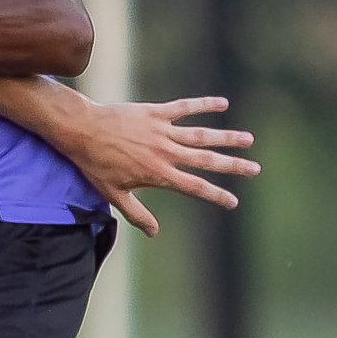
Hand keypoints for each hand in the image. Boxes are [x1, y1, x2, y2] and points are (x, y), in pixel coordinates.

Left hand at [60, 95, 258, 237]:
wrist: (82, 131)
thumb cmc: (95, 165)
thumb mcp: (114, 195)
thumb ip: (137, 214)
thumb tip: (154, 233)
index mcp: (158, 175)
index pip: (195, 188)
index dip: (216, 195)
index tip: (233, 202)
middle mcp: (165, 153)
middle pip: (206, 161)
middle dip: (233, 166)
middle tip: (255, 170)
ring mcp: (162, 131)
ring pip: (201, 135)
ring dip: (226, 137)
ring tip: (248, 140)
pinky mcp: (156, 113)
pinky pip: (185, 107)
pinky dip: (204, 104)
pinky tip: (223, 104)